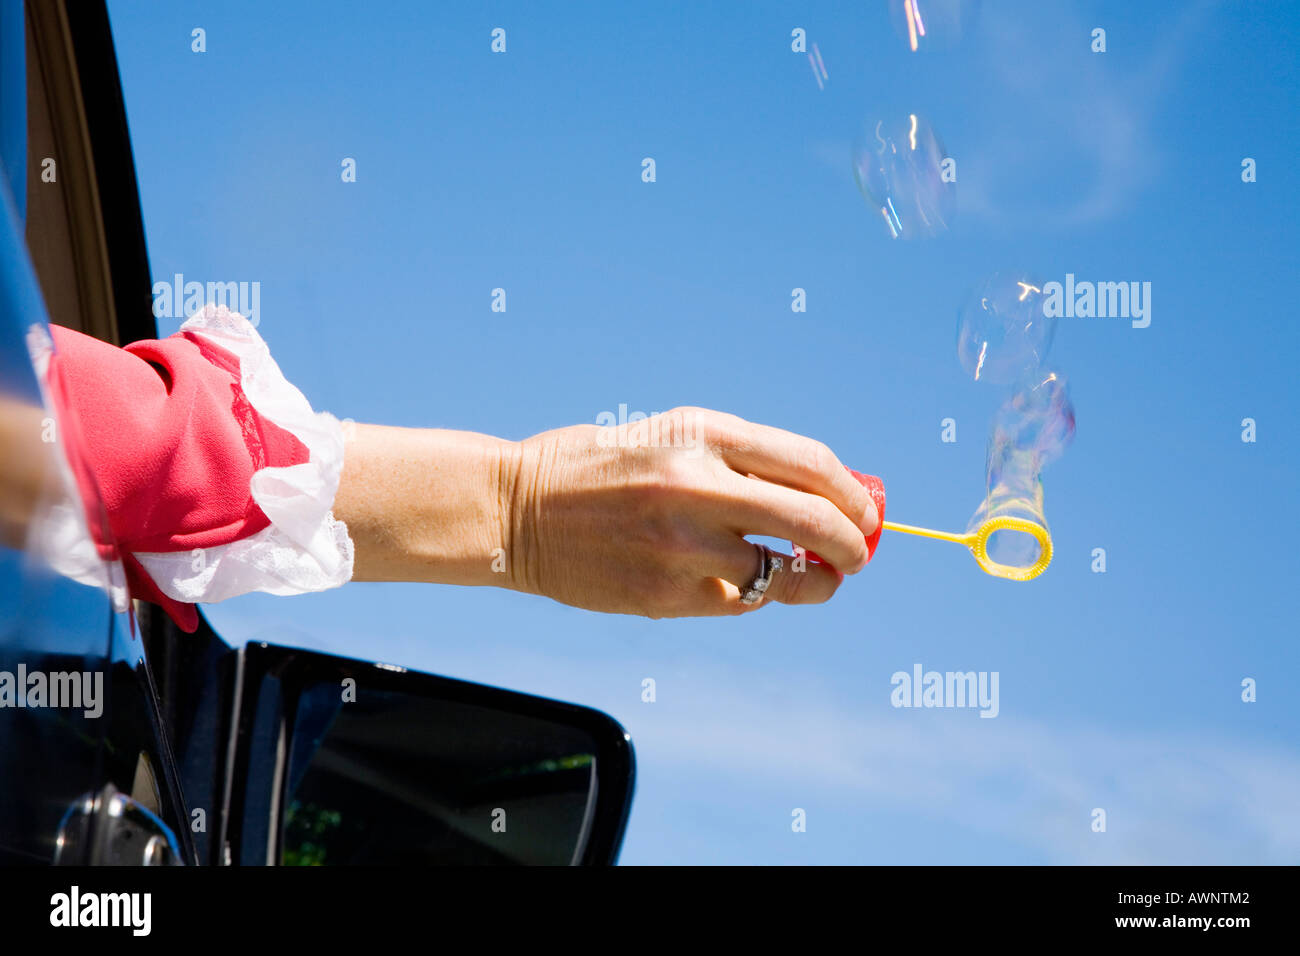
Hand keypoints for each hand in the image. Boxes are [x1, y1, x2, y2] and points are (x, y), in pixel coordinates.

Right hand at [504, 407, 878, 616]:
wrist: (518, 510)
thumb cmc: (600, 469)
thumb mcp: (669, 438)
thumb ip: (738, 458)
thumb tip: (820, 492)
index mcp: (703, 434)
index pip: (810, 462)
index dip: (851, 492)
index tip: (865, 512)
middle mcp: (699, 484)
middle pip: (812, 517)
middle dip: (852, 542)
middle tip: (859, 554)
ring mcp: (683, 543)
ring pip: (783, 573)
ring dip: (814, 580)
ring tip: (817, 579)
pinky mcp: (665, 594)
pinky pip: (738, 602)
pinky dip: (753, 596)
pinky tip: (743, 586)